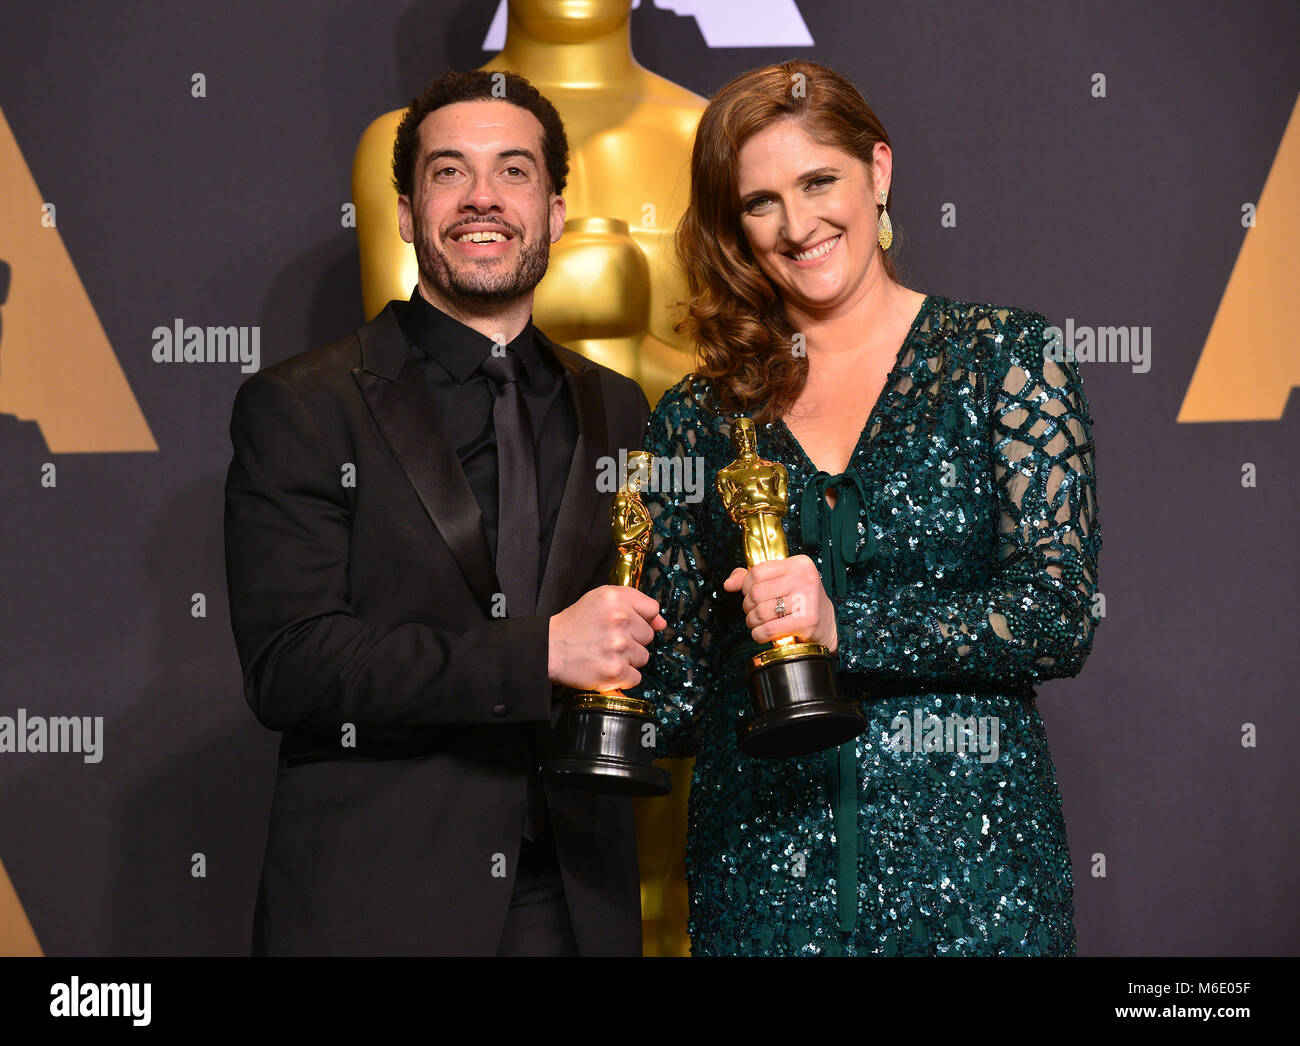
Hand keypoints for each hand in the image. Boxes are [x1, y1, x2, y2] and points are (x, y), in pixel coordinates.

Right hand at [548, 586, 666, 690]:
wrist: (548, 650)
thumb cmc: (574, 625)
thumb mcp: (600, 600)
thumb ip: (634, 604)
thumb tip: (662, 623)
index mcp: (616, 599)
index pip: (652, 609)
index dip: (640, 619)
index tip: (626, 624)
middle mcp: (619, 620)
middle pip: (649, 636)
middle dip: (633, 639)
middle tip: (608, 639)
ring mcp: (618, 647)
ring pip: (643, 657)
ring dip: (628, 659)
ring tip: (605, 653)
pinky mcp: (615, 672)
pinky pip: (635, 677)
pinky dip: (622, 676)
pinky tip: (605, 666)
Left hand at [723, 555, 837, 652]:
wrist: (827, 625)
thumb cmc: (800, 602)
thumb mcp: (780, 583)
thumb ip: (752, 579)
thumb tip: (729, 584)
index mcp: (798, 564)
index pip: (757, 572)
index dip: (746, 587)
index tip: (751, 596)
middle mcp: (805, 578)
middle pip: (756, 593)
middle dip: (748, 607)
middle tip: (755, 613)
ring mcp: (807, 599)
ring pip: (760, 612)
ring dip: (753, 622)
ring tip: (759, 624)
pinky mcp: (807, 621)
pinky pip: (769, 629)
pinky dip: (759, 635)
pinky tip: (763, 634)